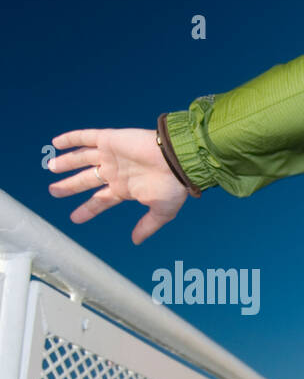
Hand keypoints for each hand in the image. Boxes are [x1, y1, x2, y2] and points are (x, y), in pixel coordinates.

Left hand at [47, 128, 190, 244]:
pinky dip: (71, 138)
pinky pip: (85, 137)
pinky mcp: (109, 139)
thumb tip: (135, 241)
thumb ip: (147, 226)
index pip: (101, 200)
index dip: (88, 209)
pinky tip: (56, 142)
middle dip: (69, 186)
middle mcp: (115, 172)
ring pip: (82, 158)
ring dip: (66, 162)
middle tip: (53, 192)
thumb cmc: (173, 187)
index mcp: (125, 188)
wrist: (178, 161)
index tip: (74, 218)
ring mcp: (110, 155)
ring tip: (50, 167)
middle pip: (86, 180)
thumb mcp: (162, 212)